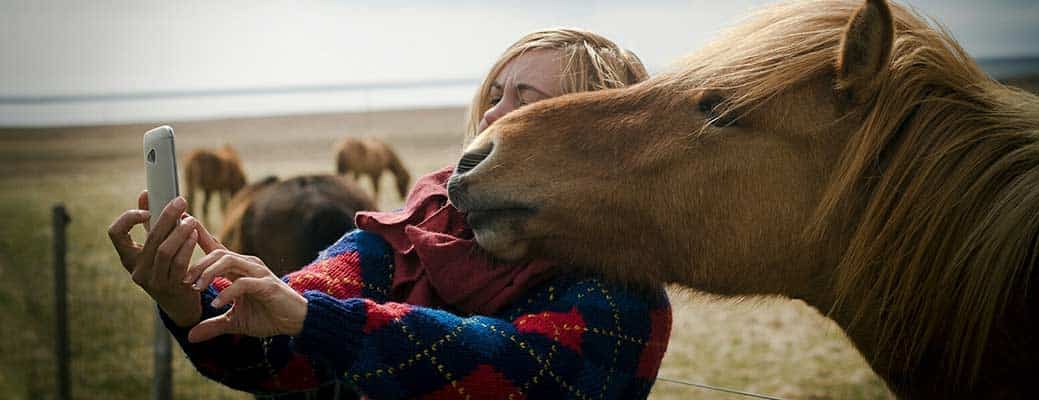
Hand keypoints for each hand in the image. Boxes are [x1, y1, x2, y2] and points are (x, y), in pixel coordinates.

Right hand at [108, 191, 200, 326]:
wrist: (179, 303)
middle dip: (167, 217)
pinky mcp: (173, 287)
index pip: (115, 233)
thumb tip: (146, 193)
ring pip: (165, 251)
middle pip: (150, 239)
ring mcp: (154, 281)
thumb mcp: (154, 247)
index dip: (128, 218)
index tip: (146, 210)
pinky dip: (187, 246)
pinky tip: (195, 234)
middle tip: (181, 201)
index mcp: (128, 257)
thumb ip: (149, 222)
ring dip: (181, 231)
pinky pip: (180, 263)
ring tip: (191, 219)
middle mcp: (137, 270)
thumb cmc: (166, 267)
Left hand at [182, 249, 307, 342]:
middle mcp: (248, 266)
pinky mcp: (266, 285)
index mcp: (239, 270)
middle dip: (198, 264)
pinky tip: (216, 304)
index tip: (181, 225)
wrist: (295, 322)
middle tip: (184, 280)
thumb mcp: (234, 322)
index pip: (217, 250)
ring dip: (209, 273)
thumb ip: (213, 325)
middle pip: (218, 253)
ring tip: (196, 288)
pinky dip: (227, 292)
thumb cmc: (268, 316)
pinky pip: (242, 283)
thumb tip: (190, 336)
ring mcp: (258, 273)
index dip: (200, 237)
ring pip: (229, 261)